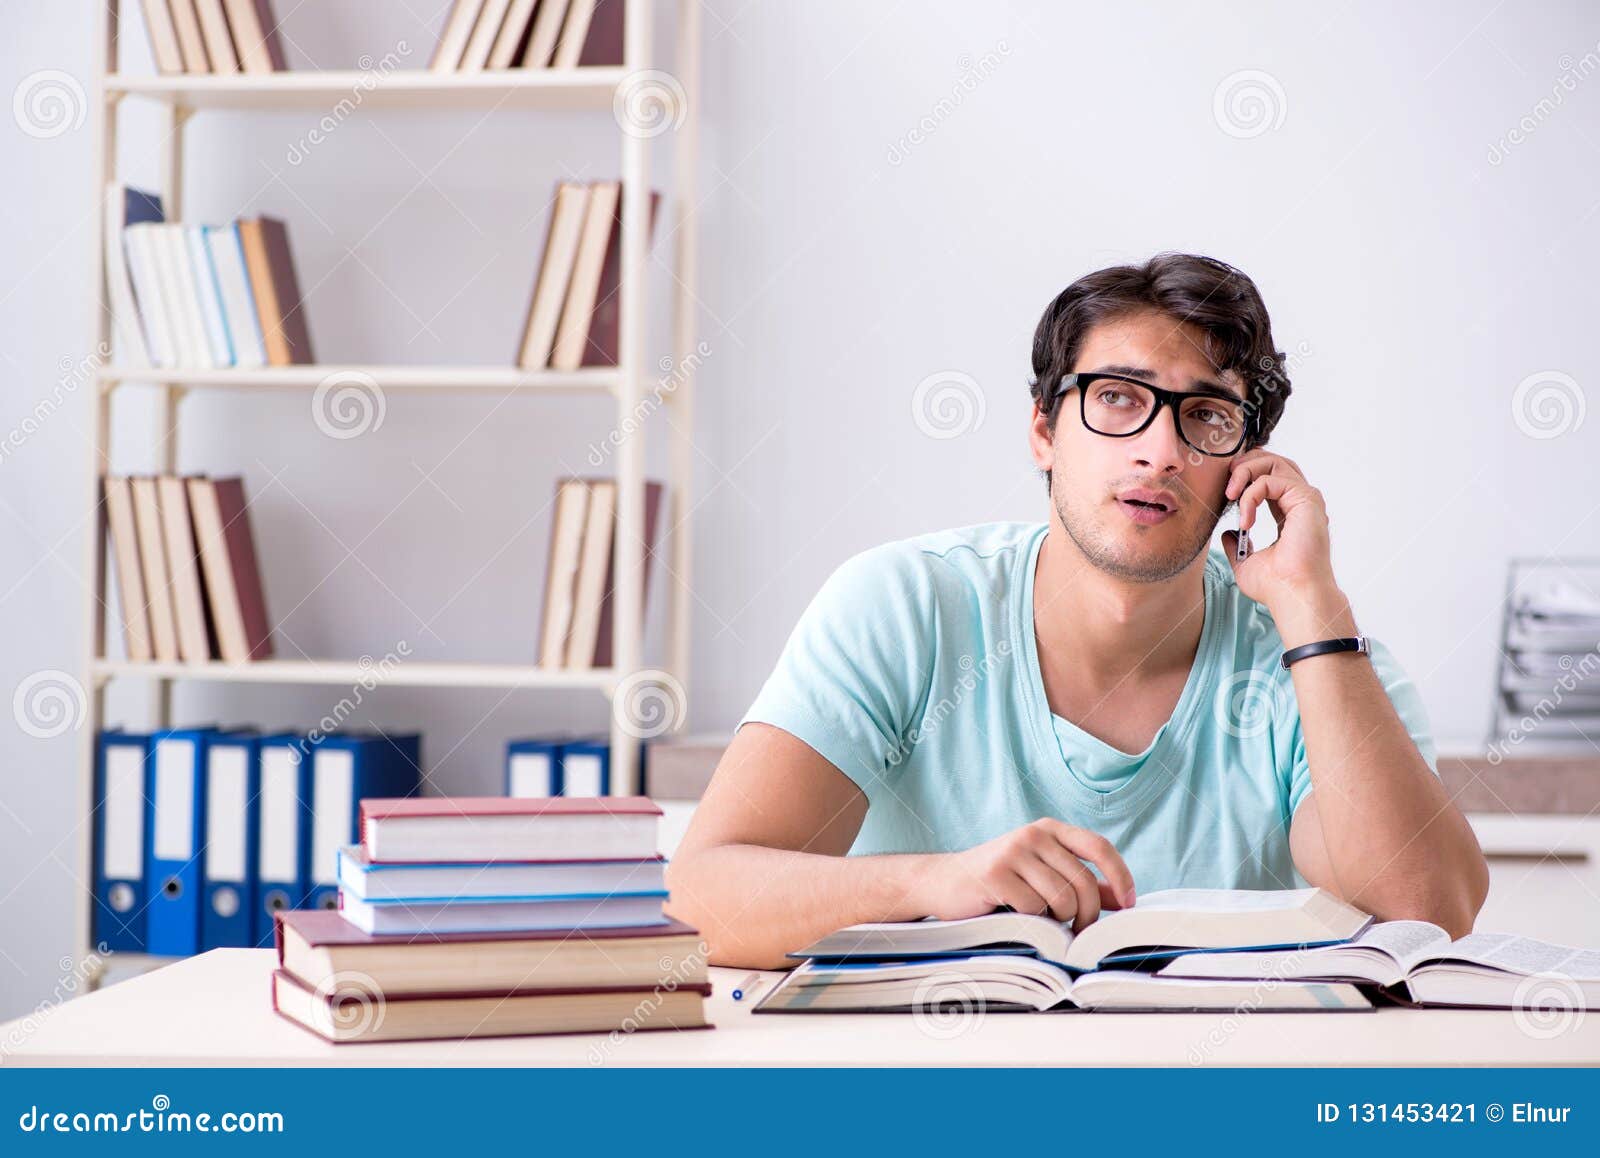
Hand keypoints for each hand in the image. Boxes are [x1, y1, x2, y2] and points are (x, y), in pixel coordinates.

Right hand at [916, 818, 1135, 929]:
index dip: (1120, 875)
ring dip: (1058, 921)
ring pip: (1061, 898)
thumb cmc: (999, 882)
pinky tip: (1017, 917)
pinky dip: (1032, 922)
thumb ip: (1080, 883)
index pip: (1099, 846)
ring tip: (1043, 921)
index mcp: (1049, 829)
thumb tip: (1120, 898)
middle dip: (1087, 916)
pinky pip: (1034, 908)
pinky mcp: (995, 874)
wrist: (942, 882)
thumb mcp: (1042, 875)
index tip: (1129, 902)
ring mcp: (1013, 852)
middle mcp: (1033, 834)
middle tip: (1078, 931)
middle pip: (1082, 882)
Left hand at [1219, 450, 1338, 611]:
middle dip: (1244, 465)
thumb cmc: (1276, 586)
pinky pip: (1270, 480)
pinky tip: (1246, 521)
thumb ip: (1237, 545)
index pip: (1269, 478)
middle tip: (1226, 487)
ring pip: (1273, 462)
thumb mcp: (1247, 562)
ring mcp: (1305, 499)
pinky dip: (1251, 496)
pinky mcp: (1306, 500)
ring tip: (1231, 496)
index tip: (1226, 496)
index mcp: (1289, 513)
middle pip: (1273, 461)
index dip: (1245, 477)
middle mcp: (1300, 502)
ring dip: (1244, 473)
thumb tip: (1227, 534)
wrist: (1292, 595)